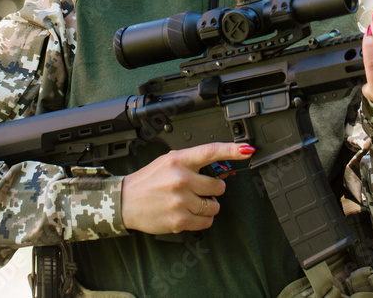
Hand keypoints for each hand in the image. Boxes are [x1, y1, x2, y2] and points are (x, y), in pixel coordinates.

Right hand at [120, 142, 252, 234]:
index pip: (210, 152)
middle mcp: (180, 179)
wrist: (125, 201)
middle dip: (214, 190)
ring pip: (214, 207)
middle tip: (200, 190)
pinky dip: (202, 220)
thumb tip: (220, 168)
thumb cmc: (148, 181)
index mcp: (178, 160)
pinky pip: (206, 222)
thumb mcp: (168, 162)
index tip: (247, 150)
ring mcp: (180, 200)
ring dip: (208, 207)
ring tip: (192, 203)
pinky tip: (189, 213)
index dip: (232, 151)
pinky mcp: (178, 220)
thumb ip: (192, 163)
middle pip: (218, 186)